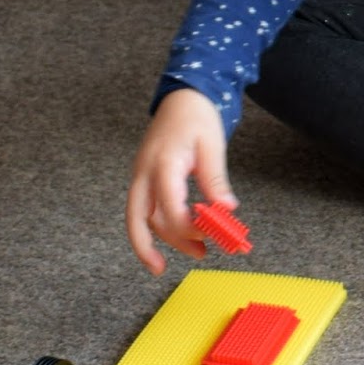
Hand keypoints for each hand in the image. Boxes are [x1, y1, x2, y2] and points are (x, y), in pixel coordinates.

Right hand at [126, 87, 233, 275]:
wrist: (182, 96)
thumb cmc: (197, 117)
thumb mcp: (212, 146)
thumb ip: (215, 179)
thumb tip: (226, 210)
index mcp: (163, 164)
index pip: (170, 208)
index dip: (190, 227)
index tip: (214, 233)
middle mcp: (144, 173)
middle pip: (137, 219)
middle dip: (148, 247)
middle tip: (167, 268)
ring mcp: (142, 176)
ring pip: (143, 217)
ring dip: (165, 238)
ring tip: (198, 251)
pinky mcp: (146, 178)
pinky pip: (147, 208)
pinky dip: (161, 225)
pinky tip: (182, 234)